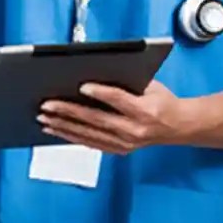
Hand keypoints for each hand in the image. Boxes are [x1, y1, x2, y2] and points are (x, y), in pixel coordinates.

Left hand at [38, 80, 185, 154]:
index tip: (81, 86)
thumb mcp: (152, 85)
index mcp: (145, 110)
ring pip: (89, 135)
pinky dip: (72, 136)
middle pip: (97, 120)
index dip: (100, 93)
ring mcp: (126, 143)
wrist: (179, 127)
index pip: (119, 100)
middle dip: (69, 112)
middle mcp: (134, 130)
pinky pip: (91, 143)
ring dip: (64, 127)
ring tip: (44, 119)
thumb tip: (95, 72)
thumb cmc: (163, 100)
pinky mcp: (120, 150)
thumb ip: (127, 81)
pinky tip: (56, 130)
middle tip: (47, 105)